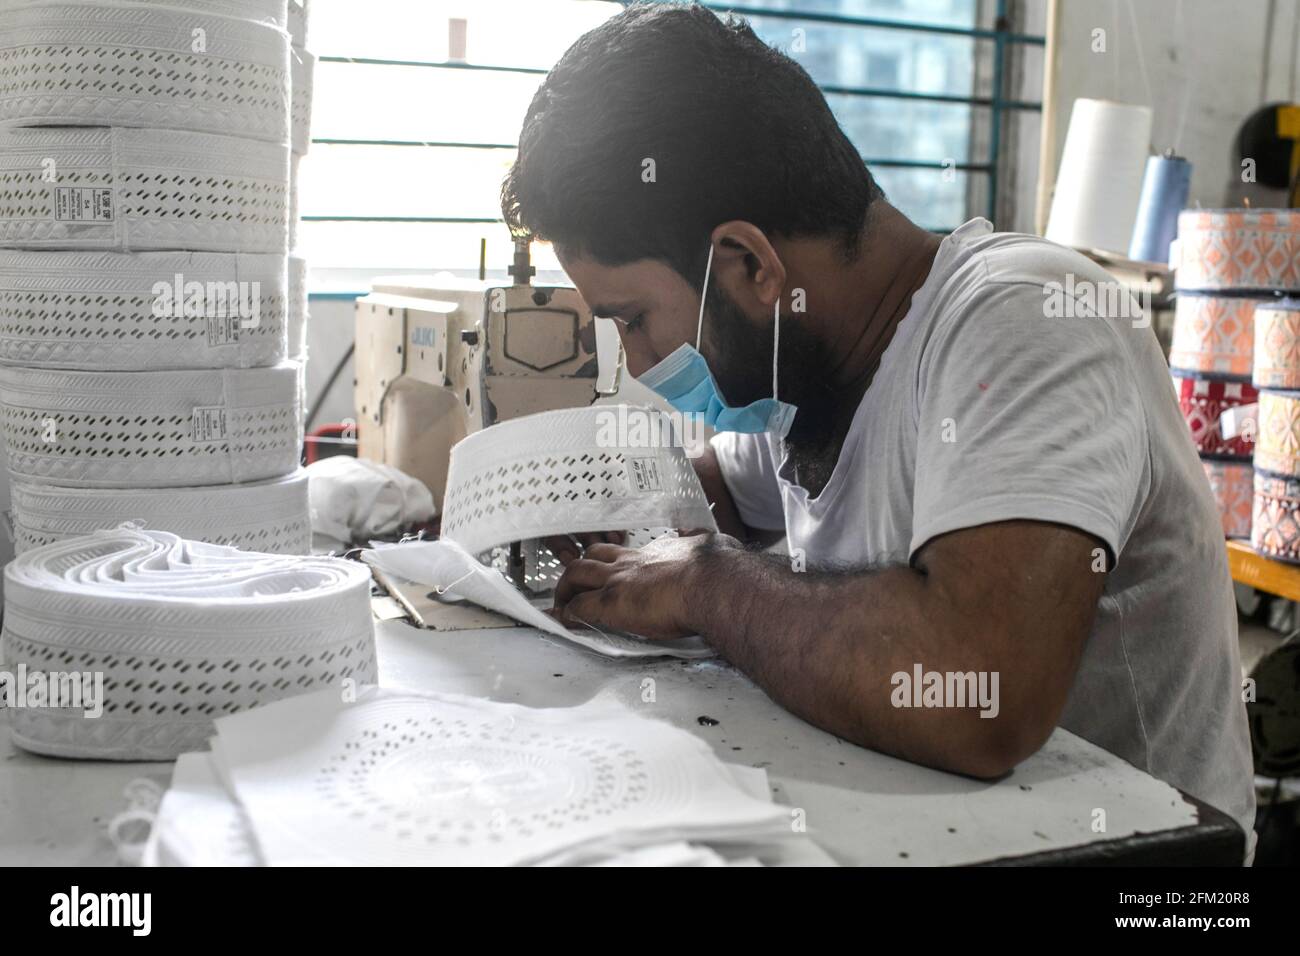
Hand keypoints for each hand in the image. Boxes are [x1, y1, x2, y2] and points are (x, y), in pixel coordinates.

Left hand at [551, 532, 742, 639]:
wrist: (713, 583)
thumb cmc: (719, 570)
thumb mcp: (711, 544)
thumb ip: (702, 542)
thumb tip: (710, 538)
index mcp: (656, 552)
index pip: (626, 553)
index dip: (615, 561)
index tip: (614, 571)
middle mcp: (632, 562)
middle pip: (593, 556)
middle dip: (581, 569)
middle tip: (575, 584)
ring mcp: (619, 581)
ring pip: (576, 574)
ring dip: (566, 589)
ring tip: (562, 603)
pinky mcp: (611, 603)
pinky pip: (579, 607)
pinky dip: (567, 614)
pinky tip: (563, 622)